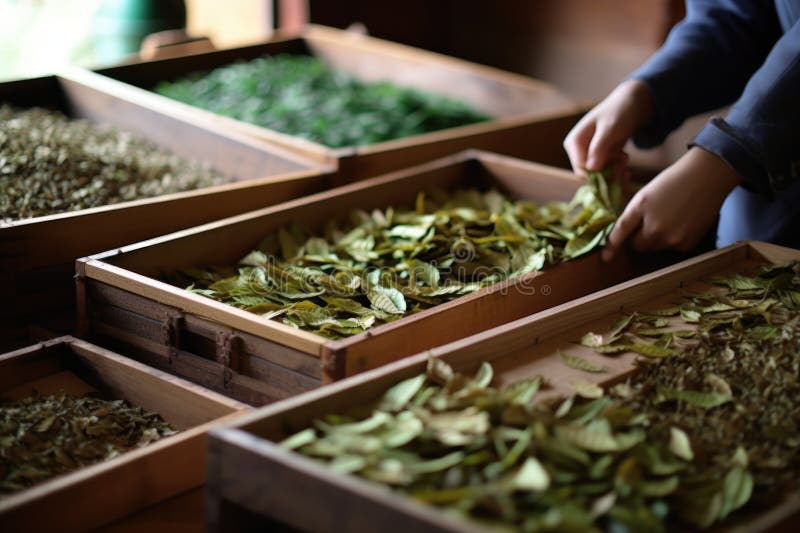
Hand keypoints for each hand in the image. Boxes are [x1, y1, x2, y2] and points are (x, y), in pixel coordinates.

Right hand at [564, 79, 655, 171]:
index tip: (618, 161)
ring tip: (625, 157)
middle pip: (589, 174)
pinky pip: (604, 173)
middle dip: (608, 171)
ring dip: (614, 171)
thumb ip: (599, 148)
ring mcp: (587, 155)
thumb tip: (590, 169)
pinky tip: (624, 159)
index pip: (580, 168)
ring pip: (598, 176)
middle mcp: (577, 151)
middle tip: (624, 160)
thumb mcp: (610, 129)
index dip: (599, 171)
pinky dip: (616, 169)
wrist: (631, 105)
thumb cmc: (619, 112)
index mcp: (574, 142)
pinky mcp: (597, 158)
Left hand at [601, 147, 740, 260]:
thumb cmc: (673, 181)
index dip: (611, 246)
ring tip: (669, 217)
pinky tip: (681, 222)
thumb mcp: (646, 194)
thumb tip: (623, 233)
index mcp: (640, 209)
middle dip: (637, 238)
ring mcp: (672, 239)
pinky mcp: (686, 244)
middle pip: (637, 245)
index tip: (605, 258)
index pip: (621, 232)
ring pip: (654, 247)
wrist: (707, 177)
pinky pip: (671, 248)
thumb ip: (632, 214)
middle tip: (649, 222)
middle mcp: (655, 228)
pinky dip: (671, 240)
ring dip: (654, 239)